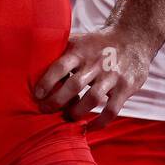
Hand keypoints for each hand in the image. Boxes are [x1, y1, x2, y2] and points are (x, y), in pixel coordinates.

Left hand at [34, 27, 153, 129]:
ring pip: (92, 99)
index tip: (37, 94)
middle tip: (46, 110)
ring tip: (68, 117)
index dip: (47, 81)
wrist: (133, 37)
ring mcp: (112, 75)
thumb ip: (60, 51)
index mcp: (81, 50)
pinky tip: (89, 127)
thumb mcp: (80, 40)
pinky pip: (111, 110)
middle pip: (74, 85)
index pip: (60, 66)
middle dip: (57, 101)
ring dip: (77, 112)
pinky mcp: (126, 87)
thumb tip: (30, 61)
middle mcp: (96, 62)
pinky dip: (99, 123)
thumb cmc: (97, 44)